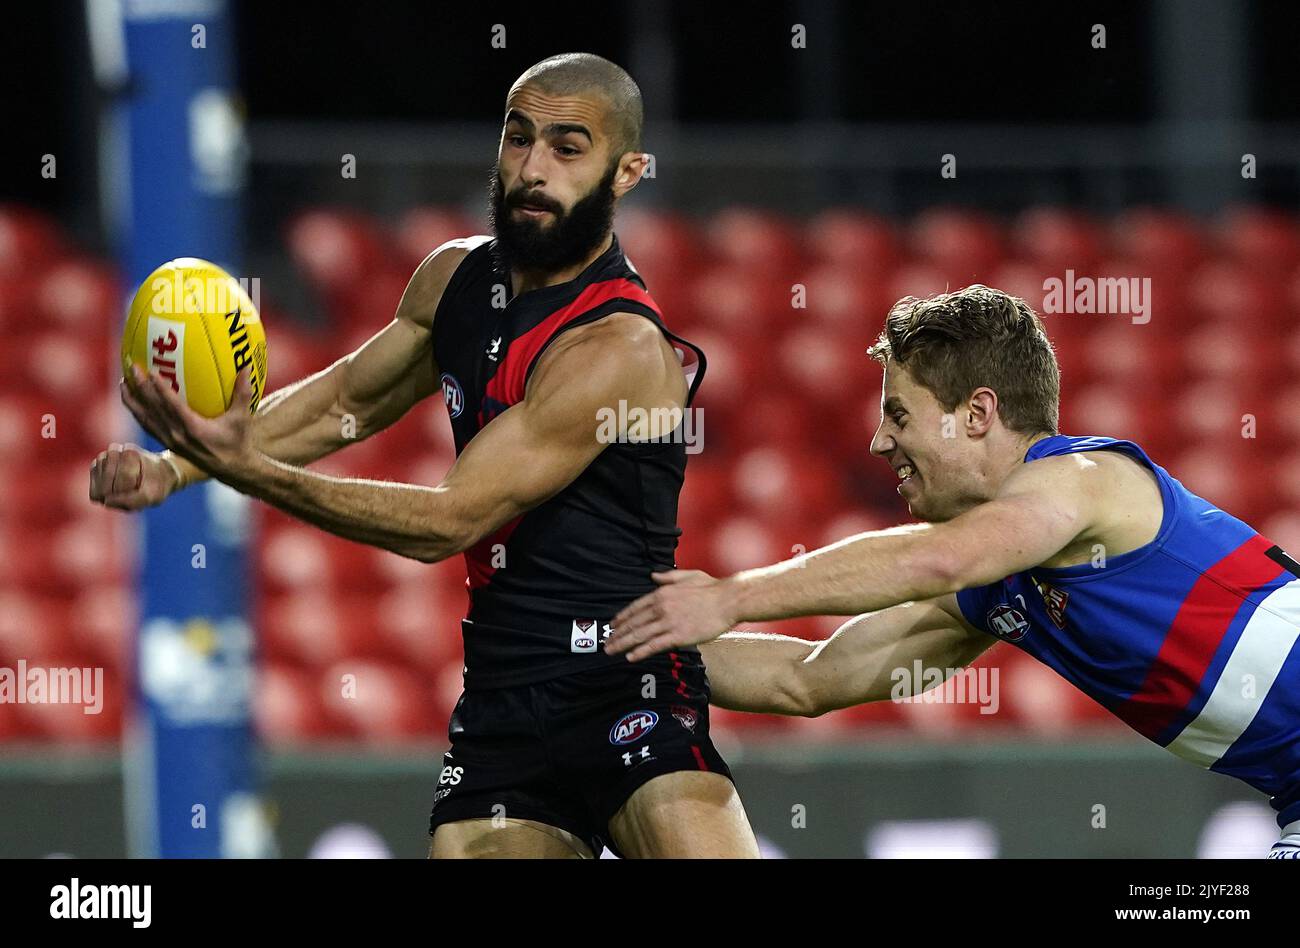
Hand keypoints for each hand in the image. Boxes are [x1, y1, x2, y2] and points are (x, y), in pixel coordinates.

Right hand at [88, 442, 180, 510]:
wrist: (158, 473)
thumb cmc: (157, 484)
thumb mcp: (154, 496)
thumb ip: (133, 501)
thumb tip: (106, 502)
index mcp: (130, 453)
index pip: (120, 486)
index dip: (131, 494)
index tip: (142, 487)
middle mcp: (113, 451)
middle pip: (106, 490)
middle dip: (121, 497)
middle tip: (135, 491)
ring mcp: (102, 458)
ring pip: (98, 491)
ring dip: (114, 496)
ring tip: (128, 489)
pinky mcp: (95, 468)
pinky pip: (94, 492)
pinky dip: (107, 496)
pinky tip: (118, 488)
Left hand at [119, 361, 257, 480]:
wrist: (231, 468)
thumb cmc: (238, 440)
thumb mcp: (242, 418)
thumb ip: (242, 393)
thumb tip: (247, 367)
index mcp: (195, 428)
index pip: (173, 406)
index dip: (161, 389)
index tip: (151, 372)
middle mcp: (178, 435)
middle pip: (154, 409)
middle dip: (141, 388)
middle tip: (132, 367)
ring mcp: (171, 440)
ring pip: (146, 418)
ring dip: (133, 400)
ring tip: (123, 382)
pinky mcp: (168, 443)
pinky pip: (148, 425)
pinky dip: (137, 412)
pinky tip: (132, 400)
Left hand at [605, 569, 737, 661]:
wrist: (729, 600)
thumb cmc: (712, 588)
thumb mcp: (687, 575)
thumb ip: (668, 577)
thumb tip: (653, 575)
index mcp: (662, 593)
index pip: (635, 607)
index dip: (622, 617)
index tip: (612, 625)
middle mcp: (662, 607)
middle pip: (633, 623)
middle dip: (617, 634)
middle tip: (605, 642)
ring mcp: (669, 622)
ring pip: (640, 635)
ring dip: (623, 644)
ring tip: (611, 651)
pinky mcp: (679, 636)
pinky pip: (655, 645)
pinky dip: (641, 651)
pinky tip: (630, 657)